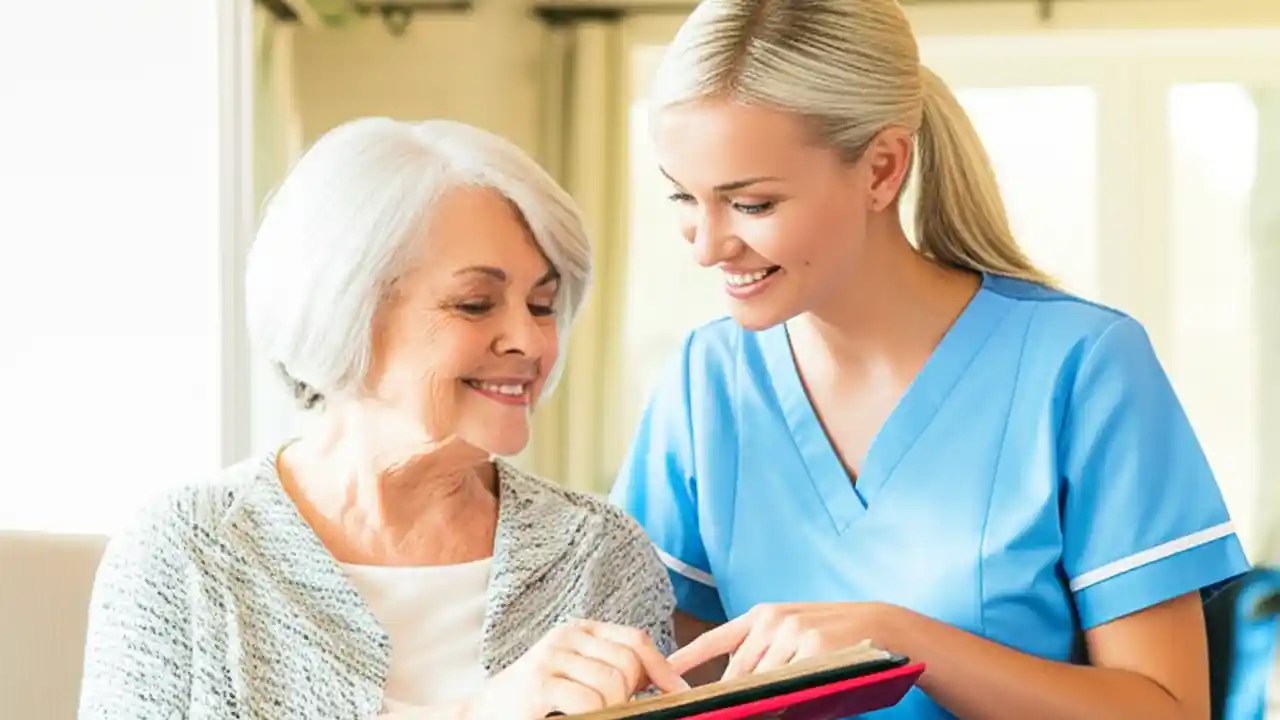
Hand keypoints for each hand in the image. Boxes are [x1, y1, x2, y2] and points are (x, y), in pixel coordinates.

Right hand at [464, 619, 689, 718]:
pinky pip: (590, 703)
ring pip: (613, 685)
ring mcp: (551, 656)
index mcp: (579, 631)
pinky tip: (568, 718)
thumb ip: (613, 672)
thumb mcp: (577, 679)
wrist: (480, 716)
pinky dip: (591, 718)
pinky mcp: (540, 682)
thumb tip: (667, 685)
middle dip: (629, 696)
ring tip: (582, 716)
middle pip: (629, 664)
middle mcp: (566, 636)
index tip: (680, 694)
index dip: (663, 670)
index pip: (636, 640)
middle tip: (606, 712)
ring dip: (608, 712)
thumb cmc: (535, 704)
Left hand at [668, 603, 900, 681]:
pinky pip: (788, 687)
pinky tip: (794, 701)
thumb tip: (733, 687)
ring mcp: (791, 634)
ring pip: (761, 683)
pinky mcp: (812, 649)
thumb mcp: (792, 633)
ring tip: (780, 699)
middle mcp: (771, 621)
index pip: (715, 639)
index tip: (663, 673)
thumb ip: (762, 653)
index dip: (687, 659)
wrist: (882, 626)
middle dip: (734, 696)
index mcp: (762, 615)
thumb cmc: (833, 636)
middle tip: (730, 710)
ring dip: (763, 699)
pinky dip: (786, 700)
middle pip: (737, 673)